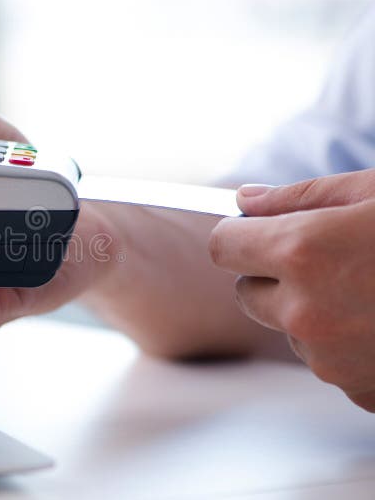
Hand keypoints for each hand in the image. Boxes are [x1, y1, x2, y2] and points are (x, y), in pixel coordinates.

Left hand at [210, 169, 374, 410]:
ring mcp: (334, 358)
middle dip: (271, 275)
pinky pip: (329, 361)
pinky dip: (346, 344)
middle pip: (248, 294)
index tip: (252, 232)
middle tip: (322, 258)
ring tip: (372, 289)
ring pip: (291, 329)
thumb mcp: (373, 192)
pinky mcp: (361, 390)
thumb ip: (297, 197)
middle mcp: (308, 311)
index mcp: (304, 252)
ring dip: (312, 310)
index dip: (239, 236)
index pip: (223, 248)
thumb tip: (245, 200)